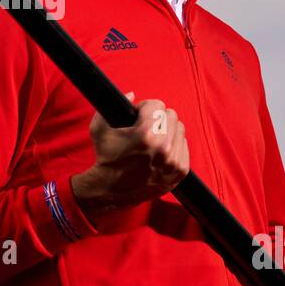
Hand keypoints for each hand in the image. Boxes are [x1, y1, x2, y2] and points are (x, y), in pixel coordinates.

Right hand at [70, 92, 189, 215]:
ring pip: (180, 129)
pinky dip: (174, 146)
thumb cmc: (106, 158)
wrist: (112, 190)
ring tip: (154, 139)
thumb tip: (132, 94)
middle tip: (147, 127)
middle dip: (158, 117)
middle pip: (171, 115)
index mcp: (145, 135)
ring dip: (168, 131)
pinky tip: (161, 151)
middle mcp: (163, 148)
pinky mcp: (180, 171)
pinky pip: (185, 146)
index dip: (145, 108)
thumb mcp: (100, 129)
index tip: (139, 116)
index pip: (158, 104)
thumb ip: (113, 106)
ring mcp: (173, 161)